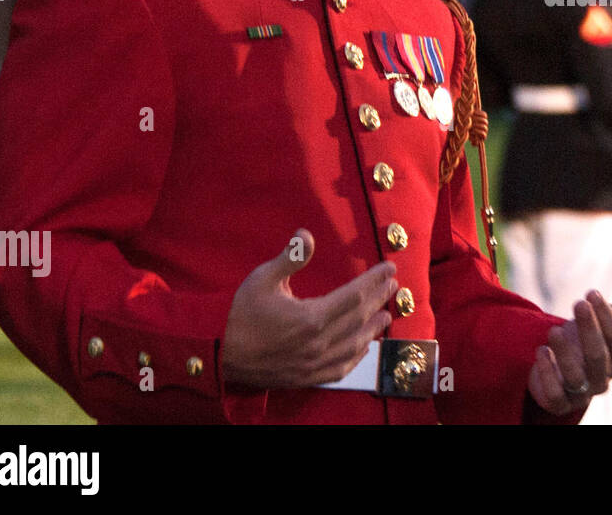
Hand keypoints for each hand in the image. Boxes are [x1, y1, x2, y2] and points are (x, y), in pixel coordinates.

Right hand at [222, 229, 397, 388]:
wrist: (218, 353)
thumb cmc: (240, 313)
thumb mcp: (262, 279)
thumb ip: (290, 257)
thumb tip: (306, 234)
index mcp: (311, 317)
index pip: (354, 295)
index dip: (374, 280)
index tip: (390, 268)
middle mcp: (318, 343)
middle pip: (359, 318)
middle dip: (379, 299)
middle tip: (393, 286)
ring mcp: (314, 363)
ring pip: (354, 345)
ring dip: (373, 329)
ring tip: (386, 314)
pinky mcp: (306, 377)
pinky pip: (340, 369)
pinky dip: (356, 357)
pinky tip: (364, 348)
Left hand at [528, 288, 611, 415]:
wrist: (557, 367)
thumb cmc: (585, 341)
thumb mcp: (605, 323)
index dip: (607, 315)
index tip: (591, 293)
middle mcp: (603, 379)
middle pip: (598, 356)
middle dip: (589, 329)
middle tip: (579, 303)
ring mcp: (581, 393)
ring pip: (576, 376)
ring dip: (565, 353)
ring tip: (553, 330)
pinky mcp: (558, 403)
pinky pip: (554, 394)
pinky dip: (547, 373)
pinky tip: (541, 351)